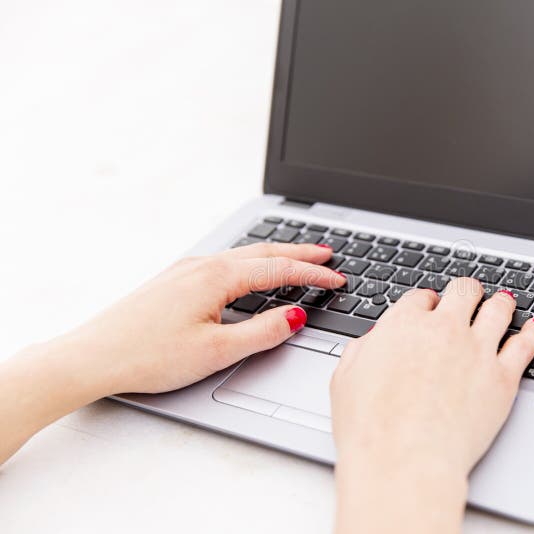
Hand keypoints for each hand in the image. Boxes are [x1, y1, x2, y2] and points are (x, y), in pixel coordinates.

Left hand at [72, 242, 345, 394]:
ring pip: (243, 255)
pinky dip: (251, 262)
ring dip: (276, 254)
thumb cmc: (148, 356)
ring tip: (299, 257)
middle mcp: (201, 265)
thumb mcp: (216, 352)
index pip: (279, 269)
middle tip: (328, 252)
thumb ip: (263, 332)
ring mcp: (185, 270)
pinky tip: (251, 272)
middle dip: (299, 251)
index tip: (338, 278)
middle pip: (263, 252)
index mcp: (216, 277)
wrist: (92, 356)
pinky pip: (224, 262)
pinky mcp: (174, 280)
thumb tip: (295, 316)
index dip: (313, 273)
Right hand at [331, 277, 533, 533]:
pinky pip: (526, 344)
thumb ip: (362, 352)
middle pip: (464, 291)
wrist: (404, 461)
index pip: (422, 297)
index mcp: (404, 324)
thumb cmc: (370, 429)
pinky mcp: (503, 378)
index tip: (431, 307)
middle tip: (468, 296)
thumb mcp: (346, 380)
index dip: (427, 301)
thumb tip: (372, 344)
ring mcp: (477, 350)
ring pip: (499, 309)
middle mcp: (444, 328)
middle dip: (465, 292)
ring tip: (504, 303)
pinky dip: (533, 332)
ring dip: (501, 303)